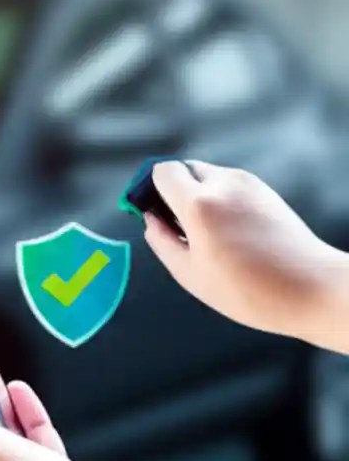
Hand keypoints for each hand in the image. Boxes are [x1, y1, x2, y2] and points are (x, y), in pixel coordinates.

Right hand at [145, 161, 347, 344]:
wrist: (312, 287)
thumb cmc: (250, 290)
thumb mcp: (191, 274)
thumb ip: (162, 241)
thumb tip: (149, 220)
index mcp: (199, 205)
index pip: (163, 171)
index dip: (149, 188)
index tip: (148, 210)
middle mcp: (224, 185)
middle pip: (185, 169)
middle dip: (173, 191)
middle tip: (175, 224)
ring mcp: (249, 185)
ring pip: (207, 176)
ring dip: (197, 196)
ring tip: (205, 234)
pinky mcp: (265, 192)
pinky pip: (229, 185)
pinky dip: (219, 200)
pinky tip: (227, 232)